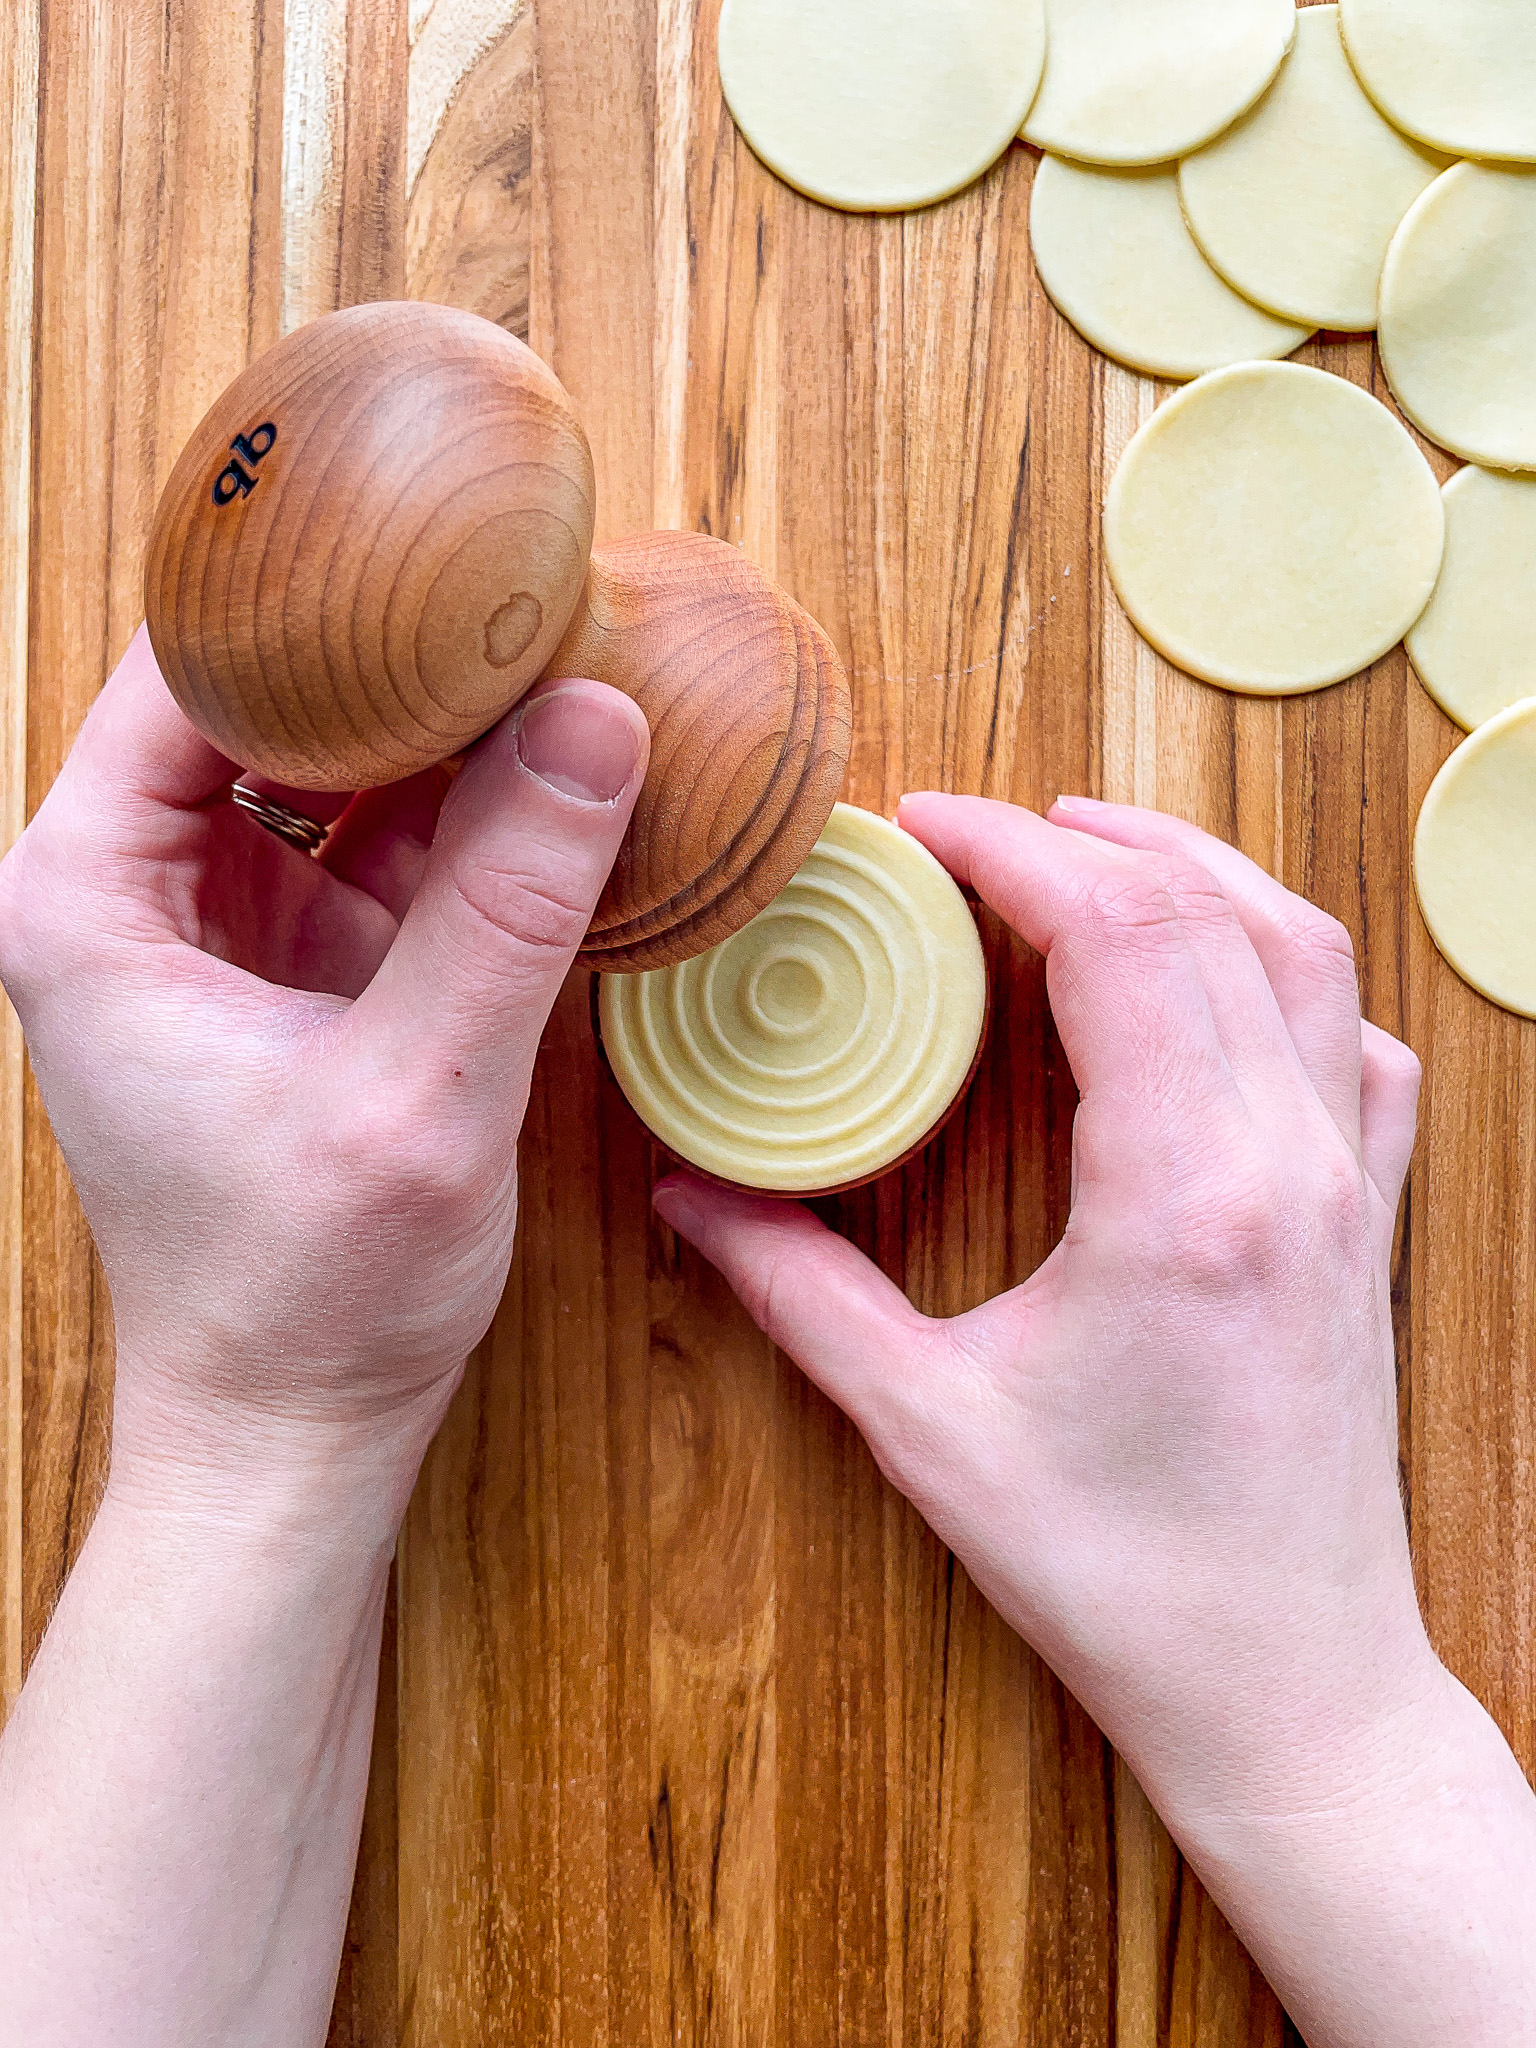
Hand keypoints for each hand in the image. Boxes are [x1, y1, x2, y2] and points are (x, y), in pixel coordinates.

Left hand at [0, 626, 649, 1502]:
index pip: (182, 670)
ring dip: (444, 720)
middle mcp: (145, 889)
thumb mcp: (415, 1096)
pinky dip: (474, 809)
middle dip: (393, 643)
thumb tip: (598, 723)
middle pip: (265, 699)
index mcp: (90, 895)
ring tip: (555, 644)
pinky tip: (557, 771)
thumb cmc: (300, 1297)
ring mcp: (233, 923)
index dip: (300, 587)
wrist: (296, 1434)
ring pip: (340, 766)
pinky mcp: (313, 966)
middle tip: (522, 570)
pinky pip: (394, 844)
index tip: (424, 521)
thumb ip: (506, 906)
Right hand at [655, 793, 1535, 2043]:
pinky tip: (1220, 976)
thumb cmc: (1118, 1575)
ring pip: (1305, 954)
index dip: (1011, 852)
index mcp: (1184, 1194)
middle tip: (977, 832)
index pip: (1116, 936)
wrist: (1286, 1684)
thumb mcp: (929, 1429)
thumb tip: (688, 1197)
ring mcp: (1348, 1187)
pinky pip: (1359, 1043)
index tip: (921, 826)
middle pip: (1209, 914)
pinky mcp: (1368, 1222)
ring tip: (1093, 847)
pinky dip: (1286, 970)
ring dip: (1200, 874)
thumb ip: (798, 1292)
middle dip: (1087, 838)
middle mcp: (1289, 1164)